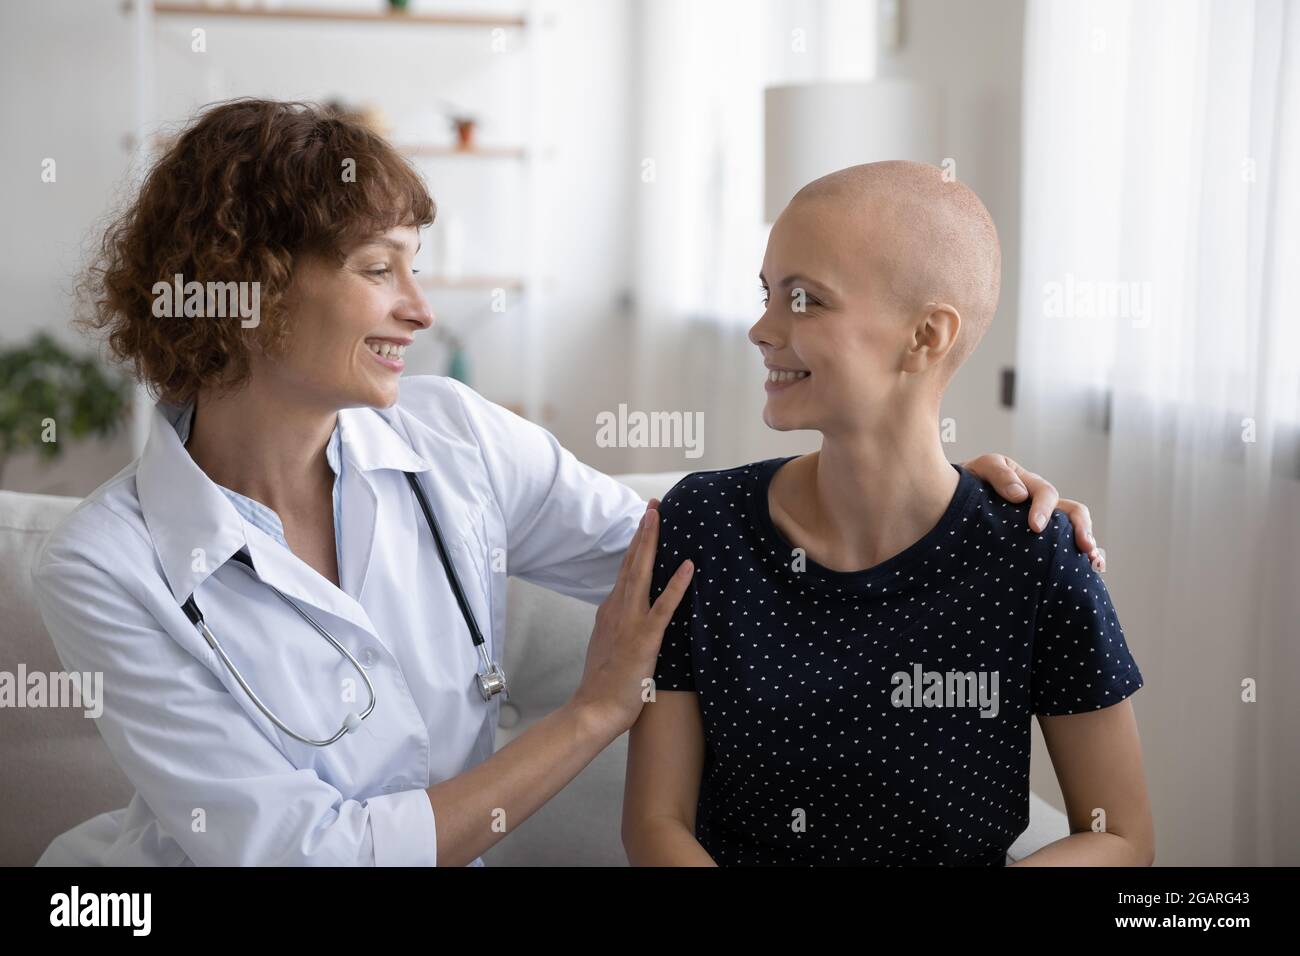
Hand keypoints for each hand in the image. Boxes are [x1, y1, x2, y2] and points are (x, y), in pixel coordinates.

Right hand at [571, 499, 694, 736]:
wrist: (593, 709)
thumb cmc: (603, 685)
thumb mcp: (607, 646)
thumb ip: (615, 625)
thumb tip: (623, 614)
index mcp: (610, 611)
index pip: (625, 570)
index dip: (636, 545)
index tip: (646, 522)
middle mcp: (617, 609)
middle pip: (632, 563)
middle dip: (644, 532)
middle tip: (653, 505)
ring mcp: (630, 622)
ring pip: (642, 574)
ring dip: (651, 544)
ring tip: (659, 518)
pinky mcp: (645, 639)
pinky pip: (664, 607)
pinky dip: (676, 585)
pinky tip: (689, 567)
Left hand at [961, 453, 1105, 570]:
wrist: (951, 499)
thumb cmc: (968, 481)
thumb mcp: (982, 468)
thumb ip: (1000, 475)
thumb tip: (1020, 496)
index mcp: (1028, 485)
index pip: (1046, 494)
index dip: (1044, 509)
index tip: (1035, 527)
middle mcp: (1040, 505)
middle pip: (1072, 512)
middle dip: (1080, 528)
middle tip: (1083, 546)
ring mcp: (1042, 524)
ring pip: (1072, 532)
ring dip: (1086, 544)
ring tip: (1094, 561)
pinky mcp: (1035, 543)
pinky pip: (1062, 549)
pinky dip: (1077, 559)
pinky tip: (1090, 570)